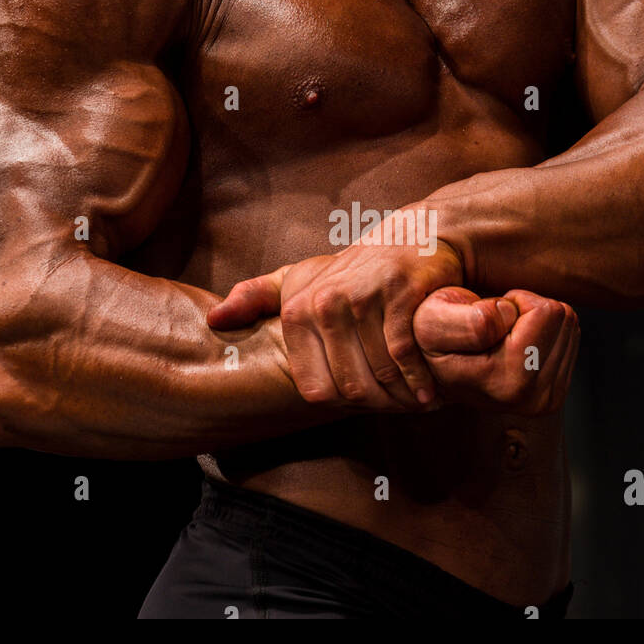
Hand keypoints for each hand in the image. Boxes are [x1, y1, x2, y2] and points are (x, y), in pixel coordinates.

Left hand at [207, 237, 464, 410]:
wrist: (414, 237)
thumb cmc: (352, 270)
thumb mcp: (299, 280)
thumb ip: (256, 299)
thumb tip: (213, 320)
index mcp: (297, 310)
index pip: (317, 389)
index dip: (345, 403)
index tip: (368, 401)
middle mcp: (325, 303)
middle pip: (351, 386)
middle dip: (379, 404)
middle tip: (400, 406)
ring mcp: (362, 297)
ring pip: (380, 373)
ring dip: (403, 396)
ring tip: (417, 401)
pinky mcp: (400, 293)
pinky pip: (405, 354)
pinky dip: (420, 378)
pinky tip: (431, 390)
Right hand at [413, 287, 578, 415]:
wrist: (431, 366)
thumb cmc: (431, 337)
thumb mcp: (433, 322)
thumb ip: (472, 321)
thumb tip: (512, 320)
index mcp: (508, 383)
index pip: (547, 312)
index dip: (514, 301)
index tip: (484, 319)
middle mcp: (533, 400)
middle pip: (563, 318)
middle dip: (528, 311)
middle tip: (494, 329)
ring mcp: (547, 400)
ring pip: (568, 325)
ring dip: (534, 322)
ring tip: (501, 338)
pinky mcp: (556, 394)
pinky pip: (569, 338)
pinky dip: (542, 334)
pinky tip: (513, 347)